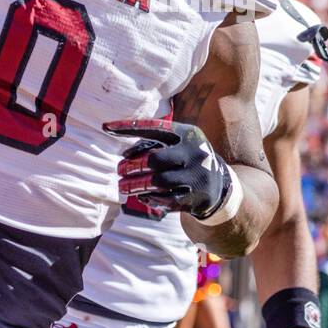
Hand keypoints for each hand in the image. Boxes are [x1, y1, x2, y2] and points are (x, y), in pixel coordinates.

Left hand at [103, 119, 233, 220]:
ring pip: (157, 182)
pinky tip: (141, 196)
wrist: (220, 185)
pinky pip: (165, 199)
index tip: (106, 127)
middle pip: (154, 159)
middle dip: (133, 166)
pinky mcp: (194, 197)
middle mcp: (193, 153)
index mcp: (187, 134)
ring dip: (136, 185)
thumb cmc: (189, 159)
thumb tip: (127, 154)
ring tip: (123, 185)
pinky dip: (149, 198)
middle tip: (120, 170)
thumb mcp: (181, 143)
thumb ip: (157, 143)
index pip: (154, 128)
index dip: (129, 127)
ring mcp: (195, 176)